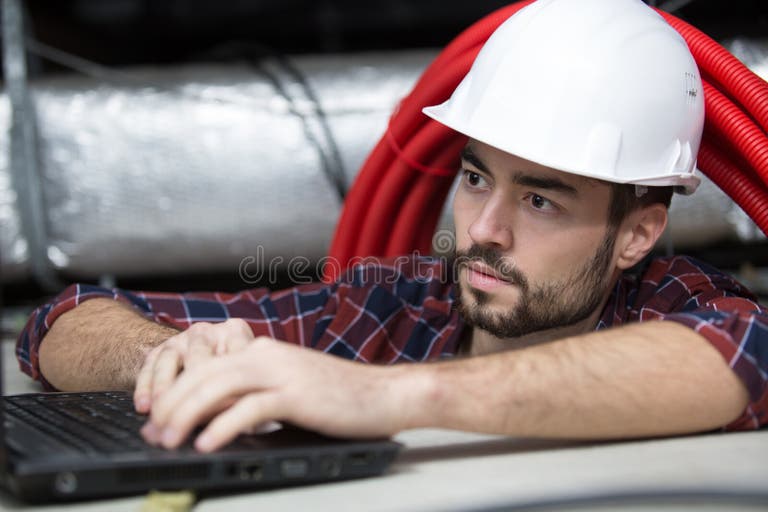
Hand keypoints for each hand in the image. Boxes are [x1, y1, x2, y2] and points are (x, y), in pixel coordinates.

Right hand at [133, 319, 255, 412]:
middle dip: (191, 393)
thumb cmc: (233, 374)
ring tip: (160, 416)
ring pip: (170, 360)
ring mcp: (182, 338)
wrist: (198, 354)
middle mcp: (209, 332)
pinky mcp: (160, 348)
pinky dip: (145, 387)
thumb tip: (241, 426)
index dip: (229, 393)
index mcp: (236, 334)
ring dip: (163, 389)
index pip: (233, 361)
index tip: (223, 417)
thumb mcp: (244, 379)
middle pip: (199, 360)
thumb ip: (241, 398)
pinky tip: (144, 407)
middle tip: (188, 419)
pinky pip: (150, 365)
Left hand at [140, 337, 424, 451]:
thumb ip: (255, 394)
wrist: (384, 394)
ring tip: (168, 441)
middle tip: (153, 434)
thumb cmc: (339, 398)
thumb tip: (217, 418)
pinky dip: (222, 427)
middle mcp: (267, 354)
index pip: (206, 367)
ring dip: (187, 416)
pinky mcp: (296, 394)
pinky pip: (249, 408)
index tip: (158, 420)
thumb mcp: (290, 388)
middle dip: (172, 405)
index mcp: (263, 351)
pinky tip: (206, 444)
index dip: (176, 393)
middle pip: (204, 374)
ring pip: (218, 387)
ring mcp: (281, 372)